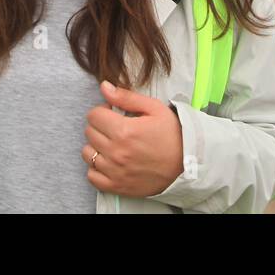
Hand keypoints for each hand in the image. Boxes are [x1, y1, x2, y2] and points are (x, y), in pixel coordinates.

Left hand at [82, 80, 183, 196]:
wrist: (187, 164)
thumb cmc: (172, 135)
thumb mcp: (154, 108)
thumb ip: (126, 97)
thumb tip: (104, 87)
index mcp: (124, 131)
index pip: (93, 115)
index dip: (103, 110)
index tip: (113, 113)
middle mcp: (116, 152)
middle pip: (89, 132)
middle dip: (100, 126)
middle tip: (115, 127)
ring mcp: (115, 171)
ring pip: (87, 153)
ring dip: (96, 146)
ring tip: (111, 144)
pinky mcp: (117, 187)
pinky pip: (92, 176)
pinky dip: (96, 168)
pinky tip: (108, 161)